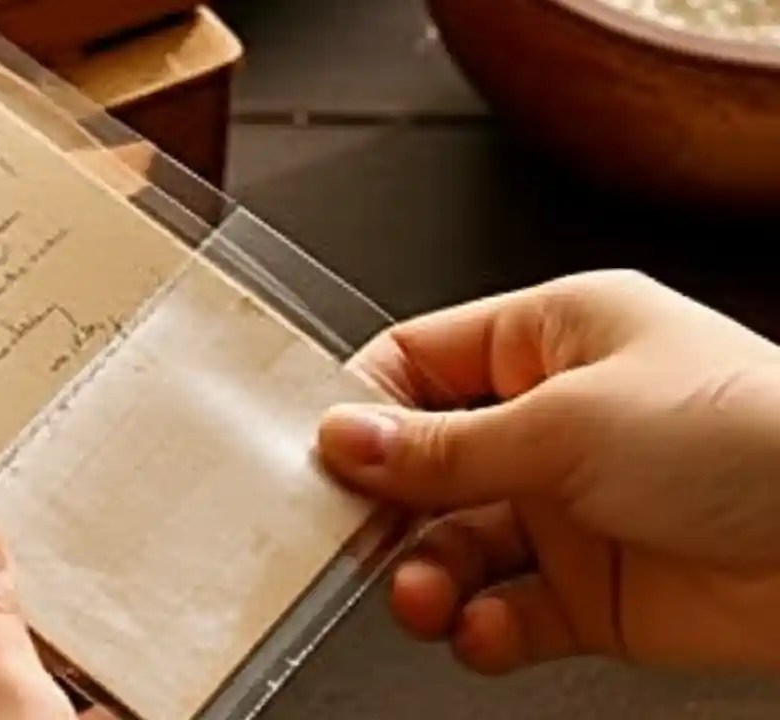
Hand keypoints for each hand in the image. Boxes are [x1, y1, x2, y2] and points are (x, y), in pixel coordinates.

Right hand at [319, 270, 779, 675]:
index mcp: (551, 340)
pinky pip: (507, 609)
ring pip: (457, 545)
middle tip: (353, 539)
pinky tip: (487, 630)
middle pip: (426, 464)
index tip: (324, 454)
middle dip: (389, 508)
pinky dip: (485, 628)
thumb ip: (444, 446)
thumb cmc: (746, 436)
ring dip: (429, 576)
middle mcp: (553, 421)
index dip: (365, 407)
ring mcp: (571, 508)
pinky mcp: (590, 590)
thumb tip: (344, 437)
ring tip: (423, 599)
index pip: (419, 362)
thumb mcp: (568, 424)